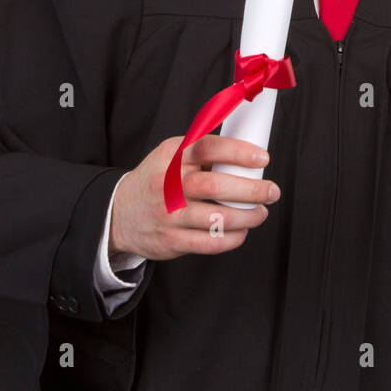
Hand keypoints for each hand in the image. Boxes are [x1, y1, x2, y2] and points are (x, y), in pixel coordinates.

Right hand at [108, 135, 279, 260]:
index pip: (208, 148)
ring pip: (217, 217)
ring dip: (248, 216)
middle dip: (252, 190)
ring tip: (260, 212)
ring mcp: (169, 214)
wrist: (120, 212)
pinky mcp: (171, 240)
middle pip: (216, 186)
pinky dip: (233, 237)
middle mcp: (168, 184)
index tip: (263, 159)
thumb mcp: (172, 155)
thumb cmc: (159, 179)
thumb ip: (204, 153)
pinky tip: (242, 231)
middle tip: (271, 191)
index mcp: (172, 156)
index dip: (239, 152)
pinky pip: (210, 242)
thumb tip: (248, 156)